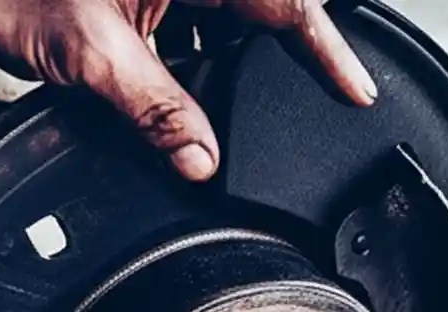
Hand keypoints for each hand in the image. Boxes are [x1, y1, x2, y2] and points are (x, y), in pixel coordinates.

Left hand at [0, 0, 377, 180]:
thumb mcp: (91, 53)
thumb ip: (154, 107)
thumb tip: (201, 158)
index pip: (284, 3)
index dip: (327, 51)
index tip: (356, 92)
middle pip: (264, 12)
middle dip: (284, 57)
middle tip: (307, 102)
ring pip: (229, 22)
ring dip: (235, 63)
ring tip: (233, 105)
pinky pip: (196, 25)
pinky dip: (199, 61)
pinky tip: (186, 91)